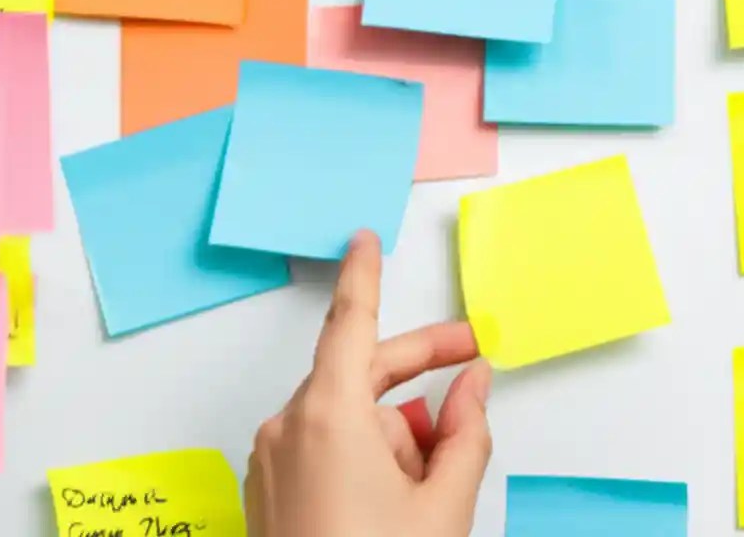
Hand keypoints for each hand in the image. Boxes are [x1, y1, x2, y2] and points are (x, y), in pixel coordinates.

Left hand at [245, 230, 492, 536]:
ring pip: (347, 418)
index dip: (364, 275)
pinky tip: (398, 502)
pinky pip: (324, 449)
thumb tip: (472, 384)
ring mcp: (274, 462)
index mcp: (327, 416)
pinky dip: (365, 458)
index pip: (351, 322)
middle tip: (471, 359)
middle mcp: (289, 428)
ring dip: (395, 433)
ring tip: (433, 486)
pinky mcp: (270, 492)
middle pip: (359, 372)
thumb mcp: (444, 505)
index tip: (365, 239)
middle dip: (417, 369)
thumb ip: (467, 430)